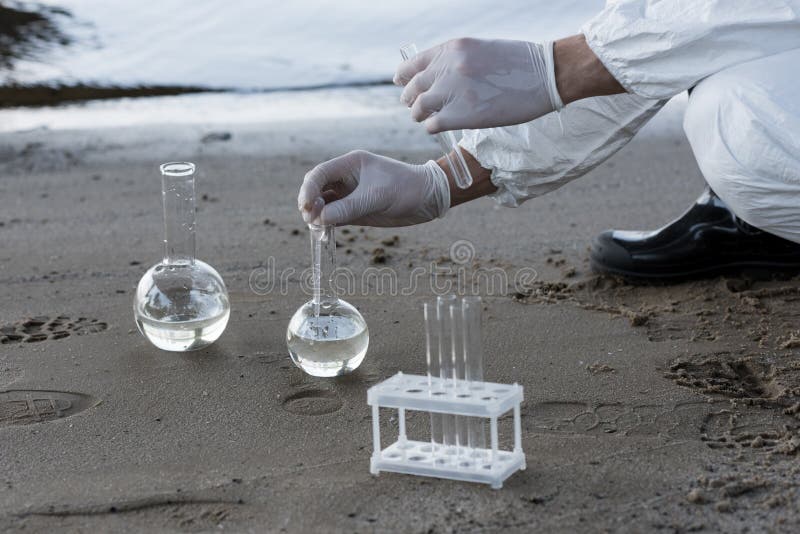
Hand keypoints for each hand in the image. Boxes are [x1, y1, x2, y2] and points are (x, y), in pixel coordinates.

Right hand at [297, 150, 449, 226]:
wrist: (429, 199)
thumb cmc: (406, 189)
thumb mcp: (377, 197)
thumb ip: (348, 207)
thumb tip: (320, 218)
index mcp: (350, 164)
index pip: (320, 173)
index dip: (308, 189)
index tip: (306, 206)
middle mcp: (346, 178)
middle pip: (316, 188)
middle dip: (308, 202)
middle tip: (310, 218)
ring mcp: (350, 195)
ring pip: (322, 203)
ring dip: (316, 215)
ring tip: (317, 227)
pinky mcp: (355, 210)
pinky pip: (334, 216)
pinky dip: (326, 224)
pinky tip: (324, 232)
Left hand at [394, 38, 561, 133]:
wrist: (546, 75)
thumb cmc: (519, 63)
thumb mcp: (481, 50)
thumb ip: (456, 61)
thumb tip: (437, 78)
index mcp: (453, 48)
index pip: (413, 64)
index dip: (404, 77)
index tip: (403, 84)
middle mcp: (449, 67)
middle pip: (413, 87)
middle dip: (410, 98)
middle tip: (414, 106)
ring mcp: (454, 91)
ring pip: (418, 107)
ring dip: (419, 114)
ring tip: (424, 118)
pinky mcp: (463, 115)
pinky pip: (432, 124)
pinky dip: (432, 127)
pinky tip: (439, 126)